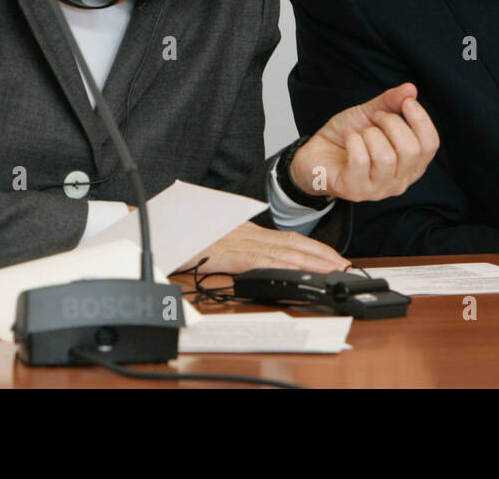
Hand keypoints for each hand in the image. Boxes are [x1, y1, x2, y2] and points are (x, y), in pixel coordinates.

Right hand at [176, 221, 349, 273]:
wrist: (153, 227)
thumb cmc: (178, 236)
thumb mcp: (211, 245)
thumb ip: (232, 253)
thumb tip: (250, 264)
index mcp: (243, 231)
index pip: (285, 239)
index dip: (311, 248)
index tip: (331, 257)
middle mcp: (244, 232)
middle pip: (290, 243)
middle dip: (320, 255)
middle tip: (344, 265)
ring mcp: (236, 240)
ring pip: (281, 251)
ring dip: (310, 260)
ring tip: (333, 268)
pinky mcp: (226, 252)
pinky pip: (259, 260)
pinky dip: (282, 265)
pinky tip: (298, 271)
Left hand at [291, 83, 438, 200]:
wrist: (316, 152)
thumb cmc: (348, 136)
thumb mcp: (371, 113)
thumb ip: (391, 102)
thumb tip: (411, 89)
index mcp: (411, 165)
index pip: (430, 144)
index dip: (421, 119)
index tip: (406, 102)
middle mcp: (400, 182)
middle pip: (411, 150)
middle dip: (391, 123)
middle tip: (375, 118)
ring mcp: (377, 190)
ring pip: (385, 156)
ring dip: (370, 134)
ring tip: (360, 132)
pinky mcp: (354, 191)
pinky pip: (360, 160)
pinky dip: (353, 141)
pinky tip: (348, 140)